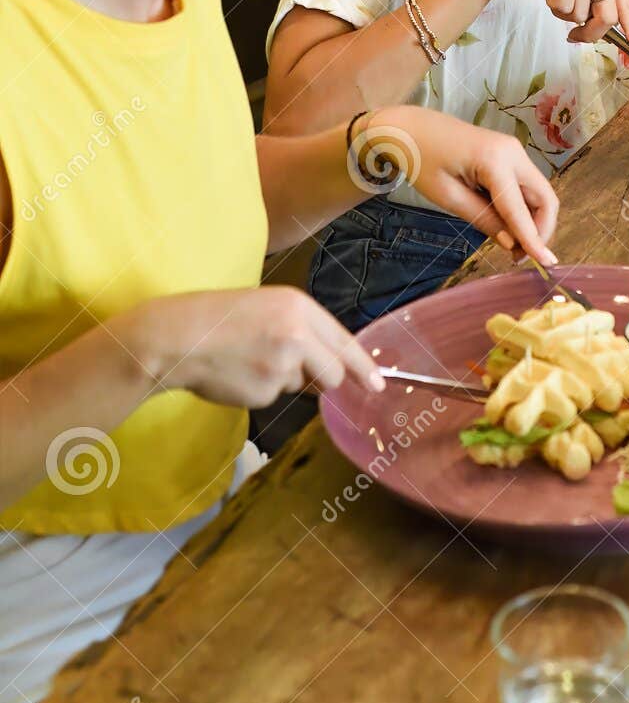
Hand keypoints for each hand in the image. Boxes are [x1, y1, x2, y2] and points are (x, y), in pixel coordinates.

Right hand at [123, 285, 385, 405]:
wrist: (175, 336)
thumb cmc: (216, 319)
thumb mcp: (266, 308)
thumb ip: (301, 331)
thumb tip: (329, 366)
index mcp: (299, 306)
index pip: (345, 341)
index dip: (364, 367)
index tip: (378, 384)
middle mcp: (298, 332)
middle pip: (334, 372)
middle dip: (323, 381)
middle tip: (290, 371)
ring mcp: (283, 363)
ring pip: (300, 385)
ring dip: (283, 380)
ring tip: (247, 359)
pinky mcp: (265, 389)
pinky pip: (273, 396)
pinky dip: (258, 389)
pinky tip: (235, 372)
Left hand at [356, 105, 558, 265]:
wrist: (408, 128)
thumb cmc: (420, 160)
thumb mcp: (448, 197)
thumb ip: (483, 219)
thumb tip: (511, 243)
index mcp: (495, 160)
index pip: (521, 209)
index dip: (534, 240)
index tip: (548, 264)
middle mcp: (513, 152)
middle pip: (545, 198)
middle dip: (540, 231)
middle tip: (520, 257)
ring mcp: (513, 150)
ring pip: (538, 193)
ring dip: (532, 221)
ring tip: (511, 245)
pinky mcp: (508, 154)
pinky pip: (525, 186)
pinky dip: (523, 208)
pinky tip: (506, 224)